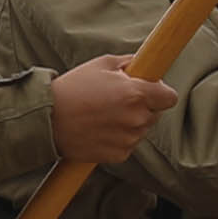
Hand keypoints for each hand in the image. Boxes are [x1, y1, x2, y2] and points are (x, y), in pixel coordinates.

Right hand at [50, 56, 173, 164]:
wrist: (47, 120)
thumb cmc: (73, 88)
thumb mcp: (102, 64)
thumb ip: (130, 63)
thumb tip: (145, 64)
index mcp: (136, 94)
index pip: (169, 97)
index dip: (161, 92)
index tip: (151, 91)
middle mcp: (136, 118)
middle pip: (155, 114)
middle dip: (143, 106)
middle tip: (118, 100)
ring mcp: (129, 139)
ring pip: (141, 130)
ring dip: (130, 123)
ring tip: (104, 115)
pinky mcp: (119, 155)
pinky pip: (128, 144)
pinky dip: (119, 138)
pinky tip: (100, 129)